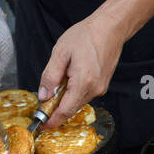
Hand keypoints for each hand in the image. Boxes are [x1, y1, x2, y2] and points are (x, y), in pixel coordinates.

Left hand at [37, 8, 128, 126]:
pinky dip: (74, 91)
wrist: (110, 28)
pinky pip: (84, 94)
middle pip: (71, 108)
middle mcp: (94, 90)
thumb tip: (43, 95)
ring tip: (62, 76)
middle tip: (44, 98)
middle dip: (56, 107)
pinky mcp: (102, 85)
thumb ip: (50, 76)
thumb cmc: (86, 35)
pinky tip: (72, 75)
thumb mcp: (61, 53)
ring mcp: (100, 88)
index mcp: (83, 83)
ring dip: (66, 97)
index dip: (52, 120)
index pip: (65, 111)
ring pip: (77, 101)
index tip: (43, 124)